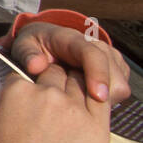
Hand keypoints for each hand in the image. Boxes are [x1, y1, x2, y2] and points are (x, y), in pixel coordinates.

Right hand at [0, 63, 110, 142]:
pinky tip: (89, 105)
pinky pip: (101, 102)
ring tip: (68, 103)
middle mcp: (47, 94)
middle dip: (50, 80)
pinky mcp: (96, 127)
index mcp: (18, 91)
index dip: (25, 84)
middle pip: (54, 73)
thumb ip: (4, 107)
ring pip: (78, 82)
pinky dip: (95, 98)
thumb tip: (11, 105)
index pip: (23, 74)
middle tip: (50, 97)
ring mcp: (74, 110)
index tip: (28, 94)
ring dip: (72, 88)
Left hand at [7, 22, 129, 103]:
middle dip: (101, 90)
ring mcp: (109, 58)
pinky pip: (119, 91)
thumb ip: (28, 55)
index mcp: (72, 39)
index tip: (98, 96)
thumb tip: (36, 66)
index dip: (98, 74)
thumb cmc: (34, 47)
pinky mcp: (116, 70)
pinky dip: (107, 99)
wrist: (45, 43)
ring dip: (104, 97)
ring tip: (79, 98)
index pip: (93, 54)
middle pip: (113, 73)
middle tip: (80, 103)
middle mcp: (96, 45)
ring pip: (119, 84)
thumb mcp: (24, 47)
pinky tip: (87, 98)